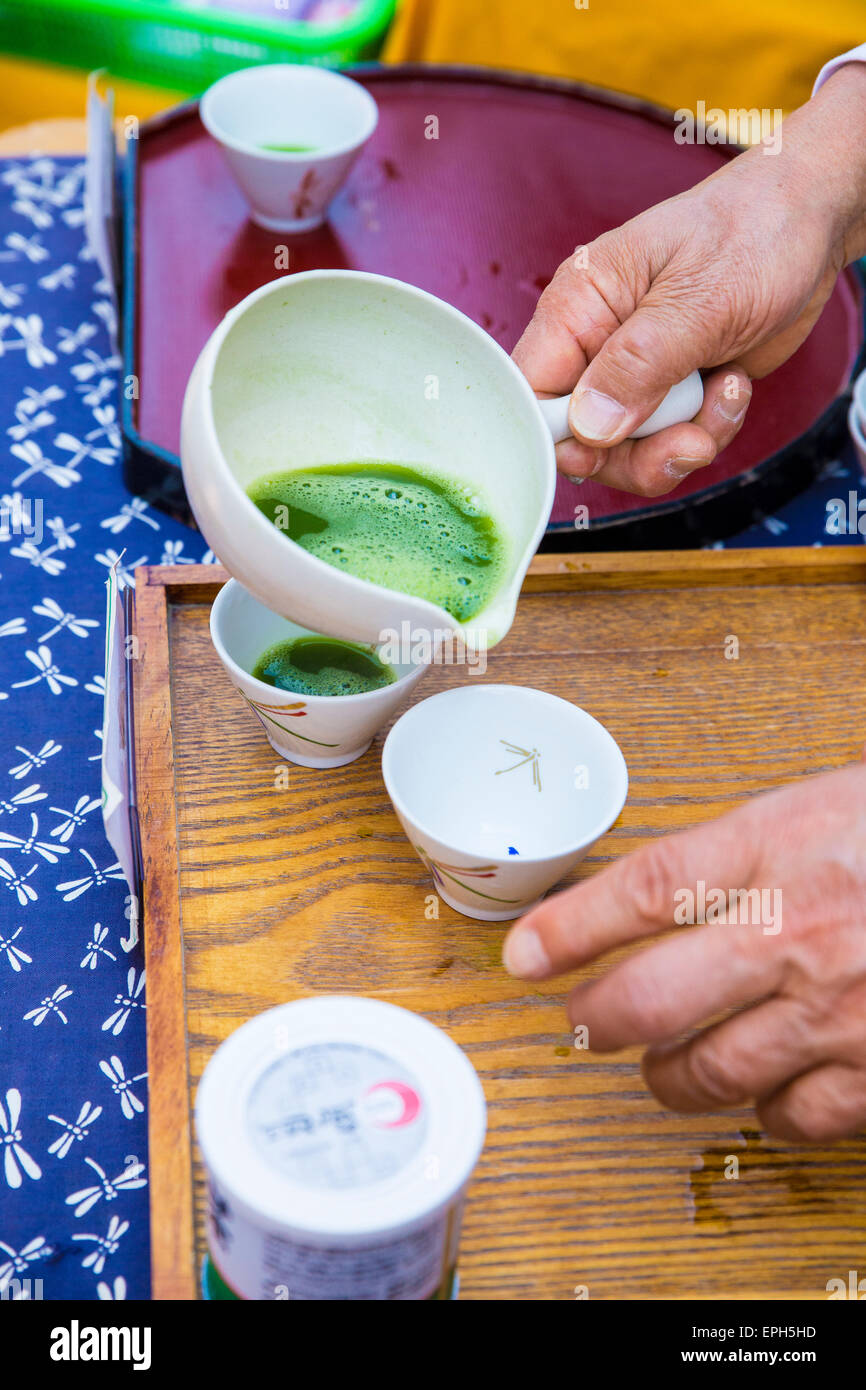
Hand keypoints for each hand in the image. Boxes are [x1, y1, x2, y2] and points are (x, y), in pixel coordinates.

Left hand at [502, 760, 865, 1141]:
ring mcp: (840, 1010)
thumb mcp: (829, 804)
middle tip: (578, 1021)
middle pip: (648, 998)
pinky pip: (793, 1119)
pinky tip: (761, 1089)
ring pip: (707, 1073)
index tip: (525, 953)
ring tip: (656, 1065)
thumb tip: (669, 889)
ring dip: (666, 1076)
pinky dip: (764, 1111)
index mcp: (781, 845)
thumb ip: (752, 848)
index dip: (569, 927)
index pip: (641, 889)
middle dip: (595, 1019)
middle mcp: (798, 932)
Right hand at [512, 64, 865, 495]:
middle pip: (578, 439)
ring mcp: (633, 373)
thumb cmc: (753, 232)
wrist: (812, 223)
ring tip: (725, 398)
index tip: (600, 451)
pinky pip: (669, 444)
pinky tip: (734, 387)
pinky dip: (707, 430)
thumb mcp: (698, 299)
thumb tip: (588, 427)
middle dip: (636, 454)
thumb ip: (638, 365)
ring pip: (626, 452)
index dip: (555, 436)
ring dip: (681, 444)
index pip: (530, 389)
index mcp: (579, 306)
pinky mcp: (670, 393)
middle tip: (688, 439)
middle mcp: (596, 344)